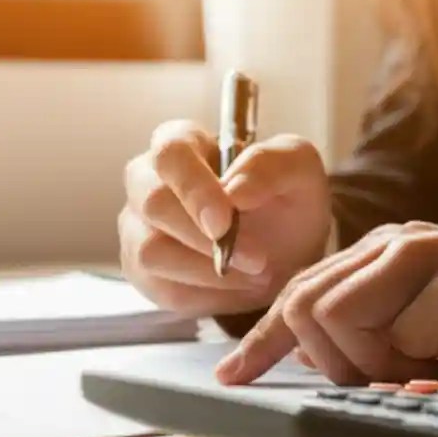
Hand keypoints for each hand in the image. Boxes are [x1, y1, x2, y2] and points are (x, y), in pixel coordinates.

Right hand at [119, 120, 331, 316]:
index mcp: (182, 142)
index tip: (226, 222)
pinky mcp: (143, 271)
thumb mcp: (299, 171)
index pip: (170, 154)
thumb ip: (269, 166)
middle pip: (152, 204)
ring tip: (255, 274)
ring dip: (208, 271)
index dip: (193, 188)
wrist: (288, 251)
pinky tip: (236, 287)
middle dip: (203, 238)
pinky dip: (206, 294)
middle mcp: (147, 181)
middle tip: (256, 259)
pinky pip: (161, 288)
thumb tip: (233, 191)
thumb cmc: (286, 200)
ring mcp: (138, 226)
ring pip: (150, 251)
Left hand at [215, 221, 437, 383]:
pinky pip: (407, 330)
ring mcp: (429, 249)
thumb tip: (301, 359)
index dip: (259, 341)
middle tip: (394, 374)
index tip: (230, 379)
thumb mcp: (418, 341)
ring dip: (378, 360)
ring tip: (430, 364)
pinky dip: (426, 359)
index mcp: (376, 256)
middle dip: (334, 359)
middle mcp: (393, 243)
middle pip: (306, 305)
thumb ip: (364, 338)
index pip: (296, 294)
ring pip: (342, 313)